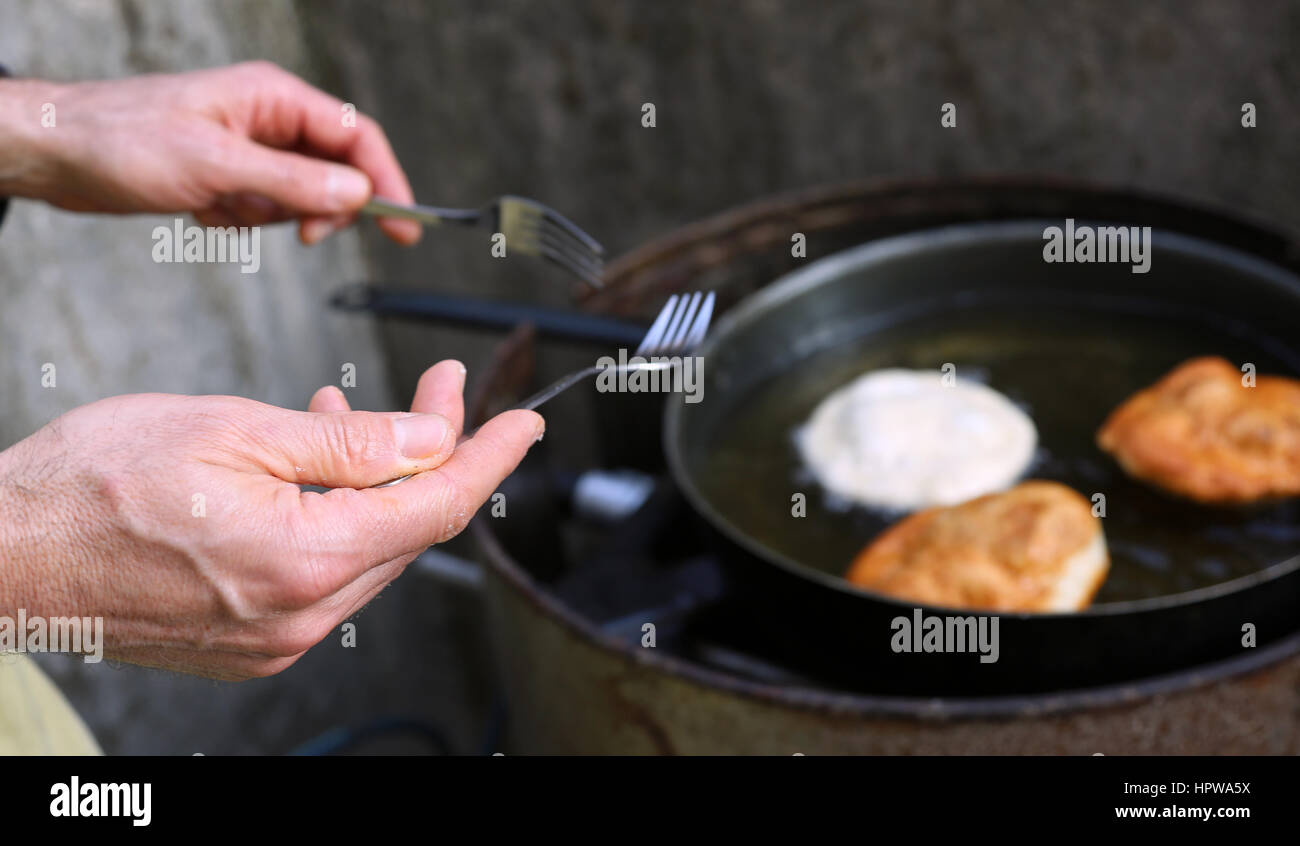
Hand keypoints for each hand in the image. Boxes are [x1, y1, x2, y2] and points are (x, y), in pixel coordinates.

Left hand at [0, 61, 419, 244]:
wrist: (57, 153)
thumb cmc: (122, 140)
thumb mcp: (216, 165)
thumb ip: (292, 182)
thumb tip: (356, 194)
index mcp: (273, 98)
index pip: (356, 137)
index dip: (387, 181)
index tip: (405, 228)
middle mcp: (268, 118)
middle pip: (336, 170)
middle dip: (323, 208)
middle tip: (305, 235)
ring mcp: (249, 147)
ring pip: (300, 195)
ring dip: (271, 216)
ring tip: (223, 208)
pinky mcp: (228, 174)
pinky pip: (264, 209)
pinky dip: (242, 220)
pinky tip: (203, 211)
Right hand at [0, 361, 542, 679]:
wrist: (6, 557)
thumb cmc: (93, 487)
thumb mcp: (236, 431)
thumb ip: (349, 444)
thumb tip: (432, 440)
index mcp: (308, 560)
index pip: (437, 505)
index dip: (489, 457)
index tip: (523, 422)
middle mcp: (302, 615)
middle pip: (406, 527)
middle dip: (433, 453)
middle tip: (438, 391)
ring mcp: (276, 638)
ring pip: (365, 548)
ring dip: (376, 481)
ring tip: (351, 412)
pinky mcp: (251, 642)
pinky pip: (322, 573)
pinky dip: (333, 517)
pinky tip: (312, 469)